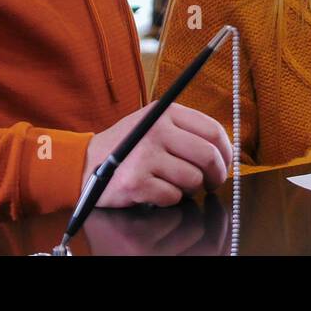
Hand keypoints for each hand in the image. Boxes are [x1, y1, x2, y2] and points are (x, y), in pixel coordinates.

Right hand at [82, 102, 231, 207]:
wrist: (84, 162)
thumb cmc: (126, 146)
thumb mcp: (153, 123)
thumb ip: (185, 130)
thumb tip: (222, 150)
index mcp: (166, 112)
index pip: (213, 130)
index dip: (226, 152)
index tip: (225, 163)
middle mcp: (156, 130)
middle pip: (207, 156)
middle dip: (216, 175)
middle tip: (212, 183)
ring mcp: (145, 156)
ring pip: (192, 179)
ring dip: (189, 189)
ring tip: (175, 185)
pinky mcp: (136, 181)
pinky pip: (172, 196)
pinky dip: (169, 198)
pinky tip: (156, 190)